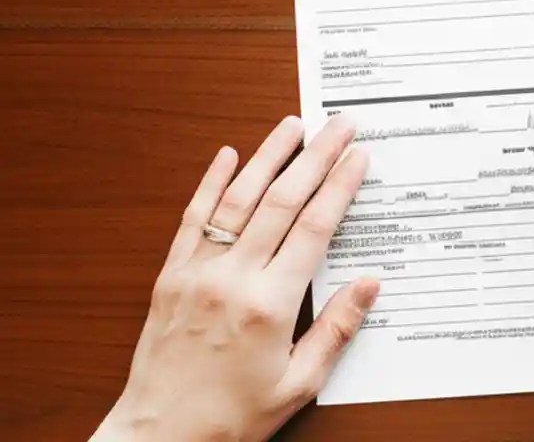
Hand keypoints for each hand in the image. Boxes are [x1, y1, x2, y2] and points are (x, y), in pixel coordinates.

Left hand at [94, 115, 376, 441]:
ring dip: (267, 157)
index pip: (315, 227)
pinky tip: (226, 156)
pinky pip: (193, 219)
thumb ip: (337, 329)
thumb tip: (370, 284)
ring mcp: (198, 272)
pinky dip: (210, 184)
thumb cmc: (231, 416)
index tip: (358, 157)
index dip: (340, 185)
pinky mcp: (171, 276)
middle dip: (316, 156)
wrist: (160, 436)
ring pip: (237, 199)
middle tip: (339, 125)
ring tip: (291, 126)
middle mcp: (233, 278)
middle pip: (282, 201)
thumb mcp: (300, 383)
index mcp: (270, 304)